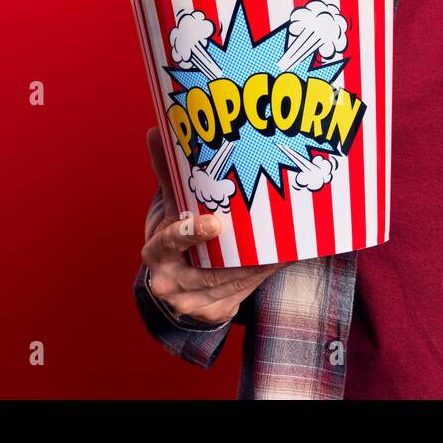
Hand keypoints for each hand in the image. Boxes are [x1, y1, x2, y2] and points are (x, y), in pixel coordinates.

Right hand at [140, 127, 280, 324]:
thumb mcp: (172, 205)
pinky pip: (242, 295)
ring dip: (257, 266)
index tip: (213, 223)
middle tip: (267, 240)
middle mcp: (169, 282)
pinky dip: (261, 278)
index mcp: (157, 252)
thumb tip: (156, 130)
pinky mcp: (214, 312)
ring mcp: (191, 303)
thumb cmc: (177, 234)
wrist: (177, 279)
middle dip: (237, 258)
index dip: (188, 233)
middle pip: (206, 271)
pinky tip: (282, 259)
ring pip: (229, 285)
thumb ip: (169, 171)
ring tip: (285, 245)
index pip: (167, 243)